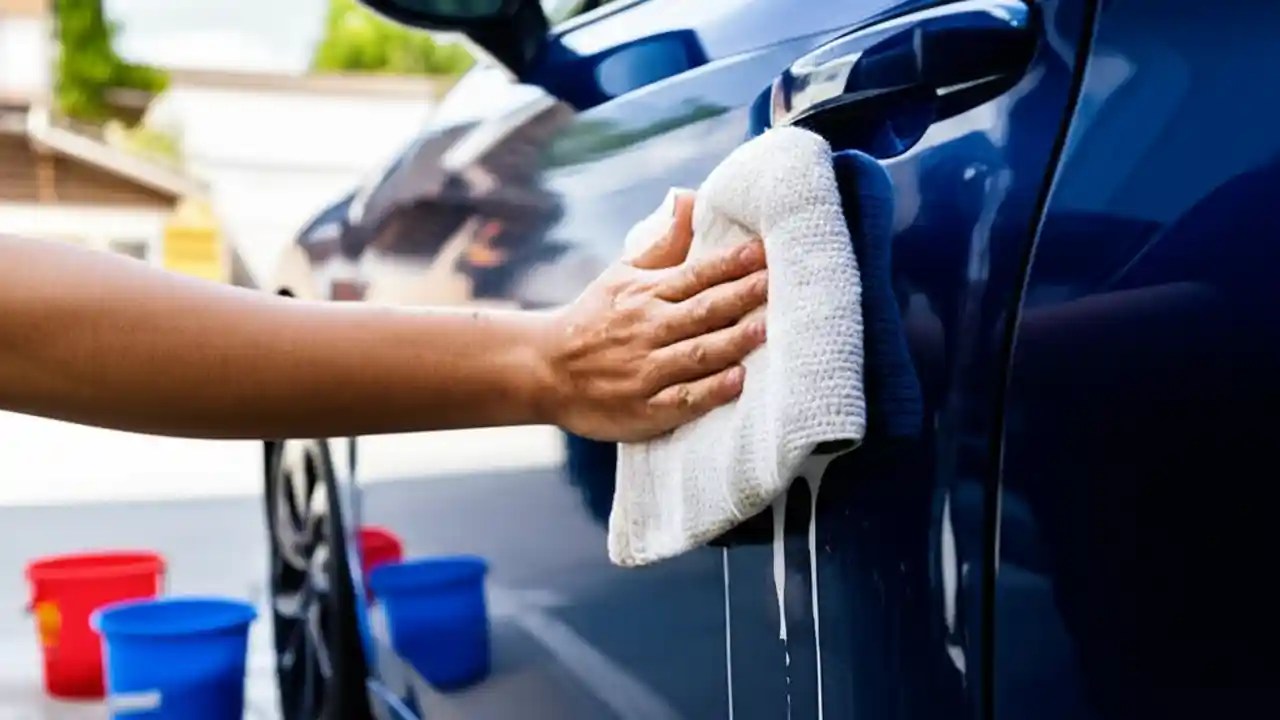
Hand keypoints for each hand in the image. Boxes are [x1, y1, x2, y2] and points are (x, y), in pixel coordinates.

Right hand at [540, 192, 767, 441]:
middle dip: (738, 297)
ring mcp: (645, 370)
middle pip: (700, 311)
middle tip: (773, 284)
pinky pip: (681, 400)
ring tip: (764, 329)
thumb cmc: (594, 319)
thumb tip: (690, 198)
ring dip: (730, 341)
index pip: (695, 274)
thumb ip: (664, 244)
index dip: (729, 263)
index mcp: (646, 295)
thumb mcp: (622, 274)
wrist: (544, 370)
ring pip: (695, 354)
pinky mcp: (643, 409)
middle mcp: (647, 329)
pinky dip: (709, 391)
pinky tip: (736, 381)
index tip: (761, 252)